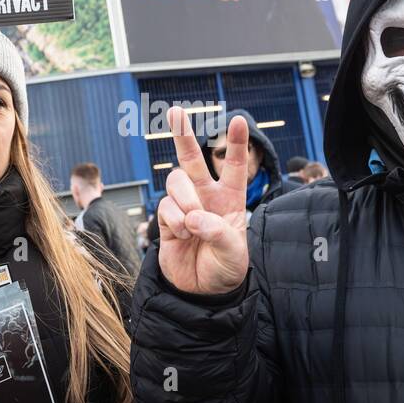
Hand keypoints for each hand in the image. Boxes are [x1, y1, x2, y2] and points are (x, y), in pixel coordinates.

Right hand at [157, 107, 249, 294]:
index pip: (234, 166)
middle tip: (175, 111)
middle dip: (183, 134)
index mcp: (230, 199)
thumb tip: (194, 217)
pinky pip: (165, 206)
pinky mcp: (166, 219)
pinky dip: (174, 219)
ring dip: (184, 199)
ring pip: (176, 181)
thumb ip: (218, 233)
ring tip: (191, 224)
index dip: (236, 144)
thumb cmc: (225, 268)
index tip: (238, 120)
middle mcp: (206, 197)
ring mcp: (184, 206)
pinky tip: (182, 234)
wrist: (201, 291)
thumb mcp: (234, 254)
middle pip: (192, 159)